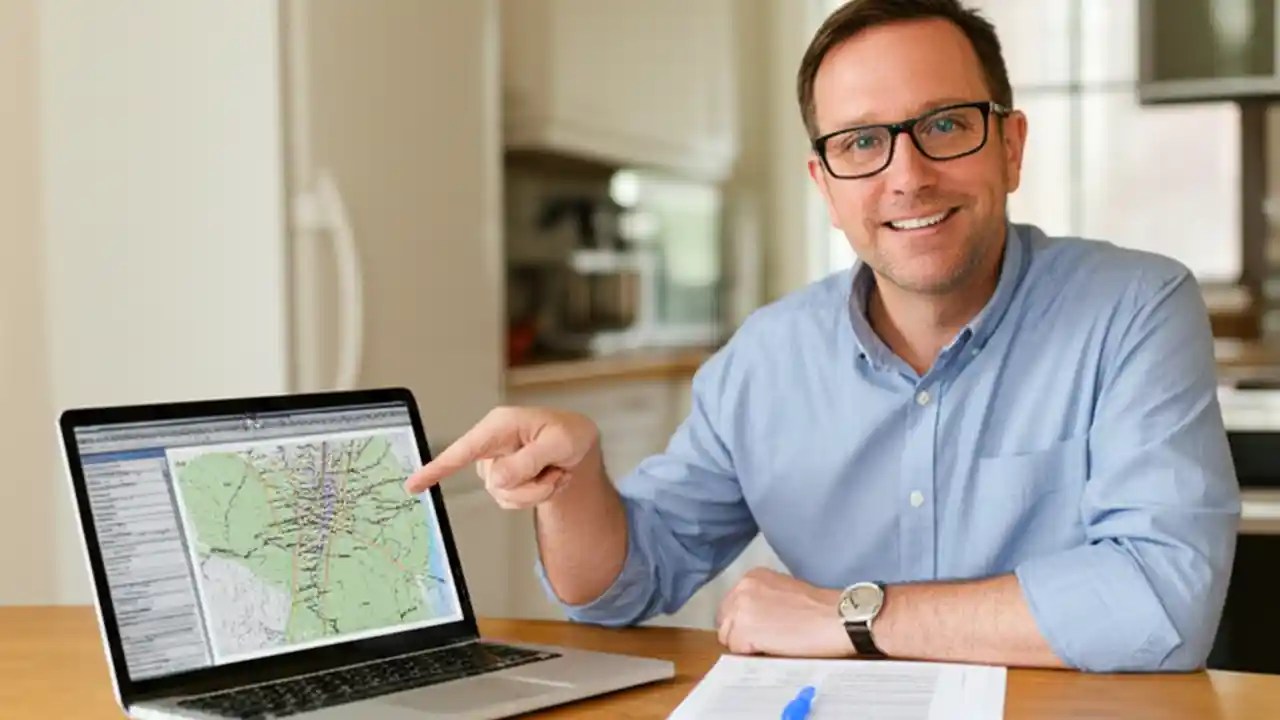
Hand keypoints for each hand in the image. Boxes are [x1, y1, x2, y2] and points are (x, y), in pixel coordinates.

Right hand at [402, 406, 601, 509]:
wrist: (579, 446)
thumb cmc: (570, 435)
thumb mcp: (558, 444)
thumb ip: (527, 461)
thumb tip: (496, 480)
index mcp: (499, 426)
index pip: (462, 450)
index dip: (436, 468)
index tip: (412, 484)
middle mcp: (491, 444)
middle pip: (497, 484)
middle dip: (532, 486)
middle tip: (557, 472)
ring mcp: (495, 464)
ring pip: (506, 496)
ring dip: (538, 491)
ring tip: (555, 471)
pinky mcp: (501, 479)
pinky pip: (512, 502)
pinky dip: (537, 495)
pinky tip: (548, 477)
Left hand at [716, 568, 850, 656]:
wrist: (834, 617)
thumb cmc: (819, 609)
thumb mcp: (783, 592)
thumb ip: (762, 600)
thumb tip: (752, 620)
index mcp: (751, 577)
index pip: (731, 606)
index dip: (746, 622)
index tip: (763, 628)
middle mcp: (741, 588)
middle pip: (726, 621)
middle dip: (742, 634)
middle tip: (769, 639)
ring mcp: (740, 608)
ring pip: (729, 637)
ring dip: (747, 645)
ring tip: (774, 642)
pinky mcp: (744, 630)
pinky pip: (737, 651)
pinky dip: (752, 654)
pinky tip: (774, 647)